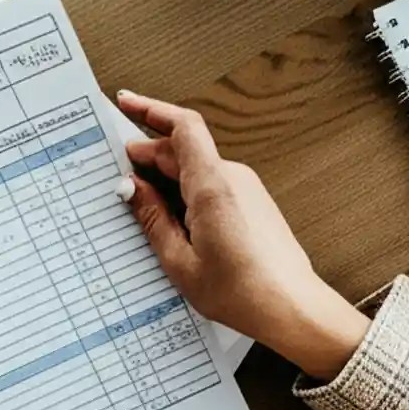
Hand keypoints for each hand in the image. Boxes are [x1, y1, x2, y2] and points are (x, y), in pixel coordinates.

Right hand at [115, 90, 368, 379]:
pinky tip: (170, 218)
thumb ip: (152, 218)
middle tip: (117, 174)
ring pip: (195, 168)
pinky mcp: (250, 202)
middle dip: (147, 155)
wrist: (292, 308)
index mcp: (212, 185)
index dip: (151, 109)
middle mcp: (232, 178)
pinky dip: (184, 192)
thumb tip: (130, 188)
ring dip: (165, 178)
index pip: (181, 126)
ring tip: (141, 205)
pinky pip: (209, 184)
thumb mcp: (179, 260)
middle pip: (183, 149)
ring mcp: (244, 188)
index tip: (125, 102)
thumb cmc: (241, 291)